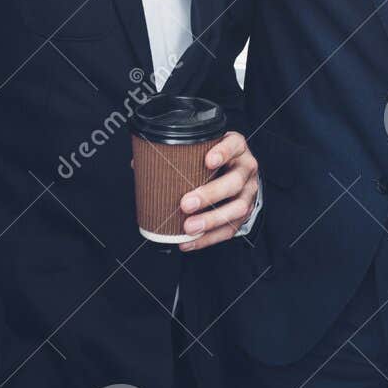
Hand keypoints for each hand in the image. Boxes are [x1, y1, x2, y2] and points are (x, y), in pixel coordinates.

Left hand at [178, 131, 258, 250]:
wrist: (236, 174)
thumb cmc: (213, 160)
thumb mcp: (201, 150)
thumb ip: (175, 154)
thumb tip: (139, 163)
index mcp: (236, 148)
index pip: (234, 145)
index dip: (223, 152)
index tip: (208, 160)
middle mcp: (246, 169)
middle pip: (235, 181)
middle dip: (210, 194)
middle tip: (186, 203)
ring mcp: (248, 192)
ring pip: (237, 208)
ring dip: (211, 220)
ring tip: (189, 227)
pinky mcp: (244, 214)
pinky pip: (230, 229)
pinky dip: (209, 238)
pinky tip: (190, 242)